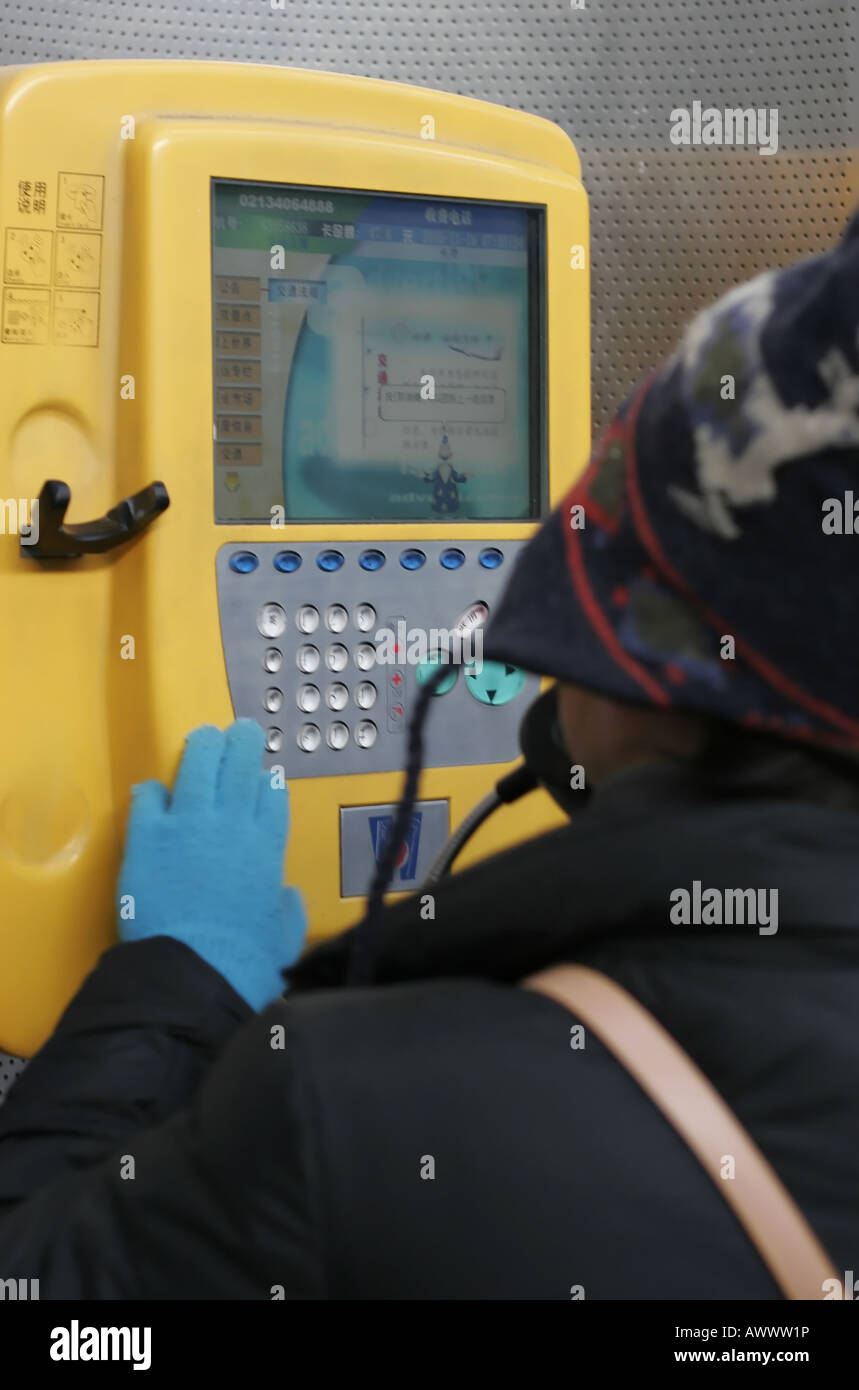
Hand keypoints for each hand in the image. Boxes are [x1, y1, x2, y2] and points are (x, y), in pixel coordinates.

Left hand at [117, 720, 306, 1009]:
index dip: (268, 782)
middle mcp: (231, 825)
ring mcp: (187, 825)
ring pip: (198, 767)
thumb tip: (285, 898)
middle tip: (241, 731)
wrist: (195, 968)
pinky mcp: (148, 836)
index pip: (271, 796)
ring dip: (203, 748)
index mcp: (265, 847)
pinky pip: (149, 797)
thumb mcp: (283, 933)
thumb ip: (286, 908)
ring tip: (205, 735)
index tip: (265, 775)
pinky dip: (152, 791)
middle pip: (239, 767)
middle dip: (242, 745)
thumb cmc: (244, 958)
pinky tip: (152, 791)